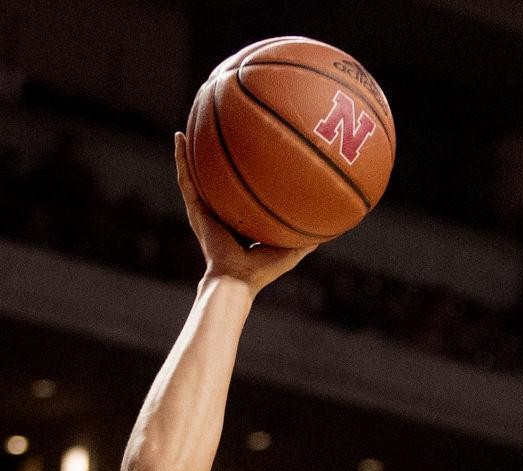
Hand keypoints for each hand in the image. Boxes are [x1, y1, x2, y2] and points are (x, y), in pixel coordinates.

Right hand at [175, 131, 312, 291]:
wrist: (236, 280)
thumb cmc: (261, 272)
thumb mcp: (289, 251)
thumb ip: (305, 239)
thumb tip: (329, 226)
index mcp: (239, 221)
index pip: (240, 194)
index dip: (244, 176)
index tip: (251, 153)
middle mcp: (220, 213)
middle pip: (217, 179)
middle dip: (217, 158)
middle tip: (221, 130)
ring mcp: (205, 210)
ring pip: (196, 174)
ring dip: (192, 151)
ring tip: (191, 124)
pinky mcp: (195, 210)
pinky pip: (186, 179)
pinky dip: (181, 158)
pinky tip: (179, 137)